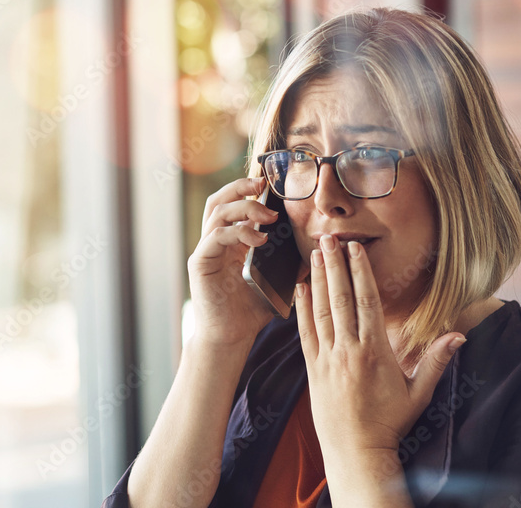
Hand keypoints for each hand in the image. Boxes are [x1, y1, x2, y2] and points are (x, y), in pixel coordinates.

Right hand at [187, 177, 278, 346]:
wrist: (231, 337)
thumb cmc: (251, 310)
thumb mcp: (278, 279)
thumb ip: (291, 260)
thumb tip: (320, 245)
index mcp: (230, 240)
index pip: (234, 203)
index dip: (249, 188)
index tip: (273, 183)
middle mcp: (215, 240)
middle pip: (219, 199)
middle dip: (240, 186)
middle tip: (263, 186)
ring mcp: (206, 250)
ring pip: (217, 212)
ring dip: (244, 207)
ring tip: (268, 216)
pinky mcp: (200, 262)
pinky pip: (215, 236)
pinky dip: (237, 232)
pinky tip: (258, 240)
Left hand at [295, 235, 465, 460]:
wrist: (357, 451)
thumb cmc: (390, 422)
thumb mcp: (418, 393)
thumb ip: (435, 361)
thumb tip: (460, 334)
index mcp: (375, 351)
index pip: (367, 301)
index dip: (360, 271)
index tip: (355, 248)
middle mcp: (348, 351)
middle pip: (340, 299)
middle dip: (334, 265)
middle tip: (328, 237)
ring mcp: (327, 359)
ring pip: (321, 311)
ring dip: (317, 279)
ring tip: (314, 253)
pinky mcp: (313, 369)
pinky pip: (305, 333)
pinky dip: (302, 308)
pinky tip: (300, 287)